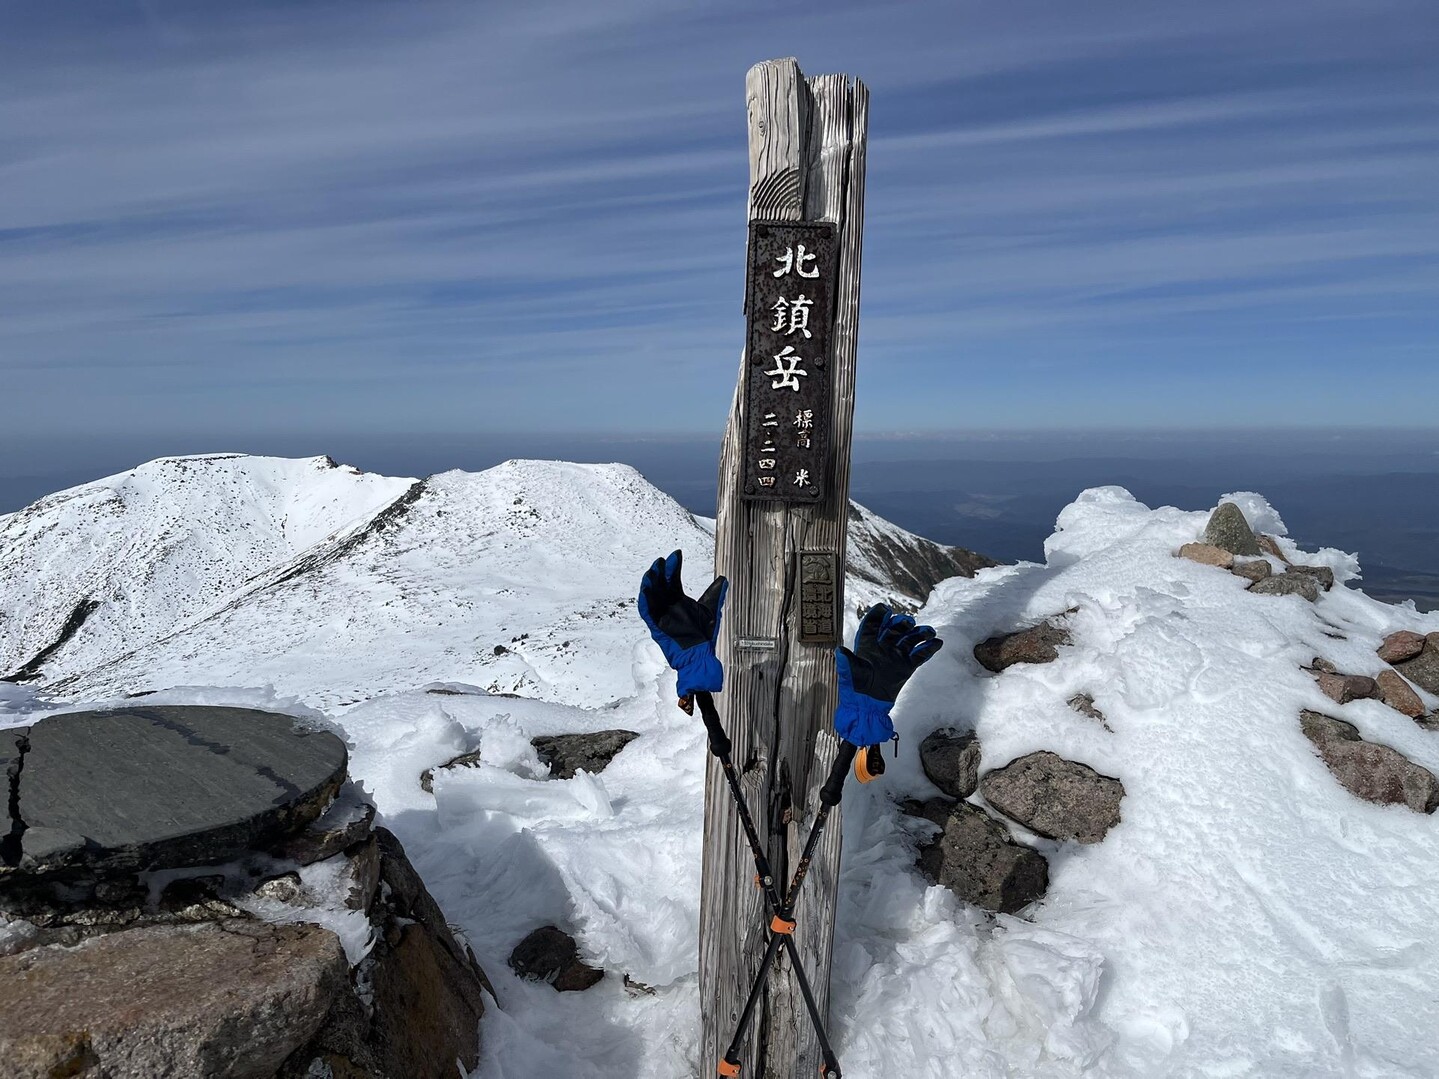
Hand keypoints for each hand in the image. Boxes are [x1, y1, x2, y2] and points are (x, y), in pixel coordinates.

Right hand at [637, 550, 727, 696]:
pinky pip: (648, 613)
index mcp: (679, 601)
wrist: (702, 656)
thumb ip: (715, 594)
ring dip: (650, 583)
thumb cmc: (704, 636)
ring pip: (651, 596)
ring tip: (652, 571)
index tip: (677, 554)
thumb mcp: (710, 610)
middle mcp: (669, 606)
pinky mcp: (658, 627)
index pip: (673, 579)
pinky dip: (645, 601)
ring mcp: (662, 616)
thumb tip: (723, 579)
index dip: (673, 566)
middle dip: (660, 571)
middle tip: (662, 560)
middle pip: (661, 585)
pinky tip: (646, 590)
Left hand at [834, 604, 941, 745]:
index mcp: (867, 645)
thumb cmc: (855, 689)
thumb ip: (847, 662)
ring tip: (929, 632)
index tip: (886, 609)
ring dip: (920, 634)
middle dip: (902, 623)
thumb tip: (839, 651)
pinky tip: (937, 643)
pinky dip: (929, 649)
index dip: (879, 616)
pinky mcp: (907, 667)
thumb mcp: (850, 674)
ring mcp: (896, 656)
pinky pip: (920, 655)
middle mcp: (883, 647)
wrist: (868, 707)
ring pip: (910, 640)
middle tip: (908, 622)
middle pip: (895, 629)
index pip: (873, 625)